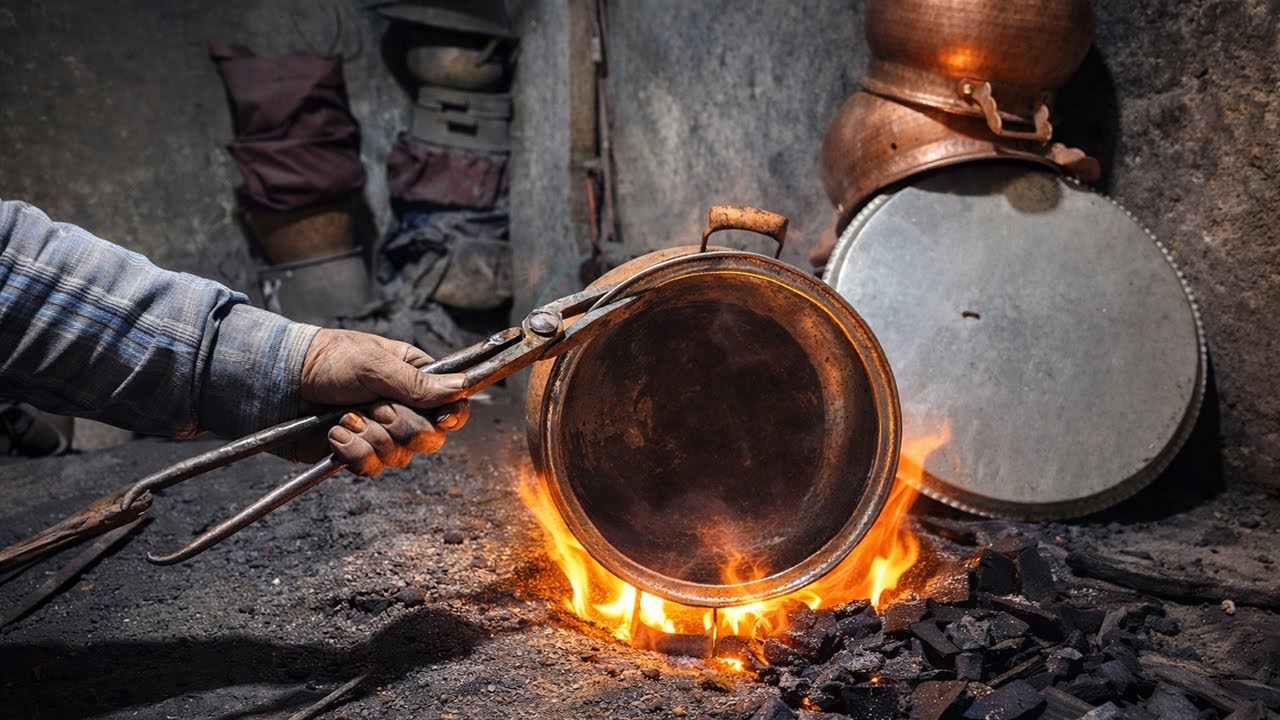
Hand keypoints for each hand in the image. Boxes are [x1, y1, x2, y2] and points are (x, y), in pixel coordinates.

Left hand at [296, 328, 470, 474]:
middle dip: (401, 426)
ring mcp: (381, 434)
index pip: (453, 407)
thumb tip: (460, 388)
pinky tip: (336, 433)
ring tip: (346, 416)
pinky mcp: (358, 453)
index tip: (442, 419)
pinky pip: (371, 467)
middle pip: (431, 438)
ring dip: (371, 436)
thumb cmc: (329, 359)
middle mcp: (404, 410)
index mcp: (416, 380)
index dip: (452, 417)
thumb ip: (417, 383)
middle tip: (377, 407)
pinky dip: (352, 451)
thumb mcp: (375, 364)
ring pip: (400, 456)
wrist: (283, 381)